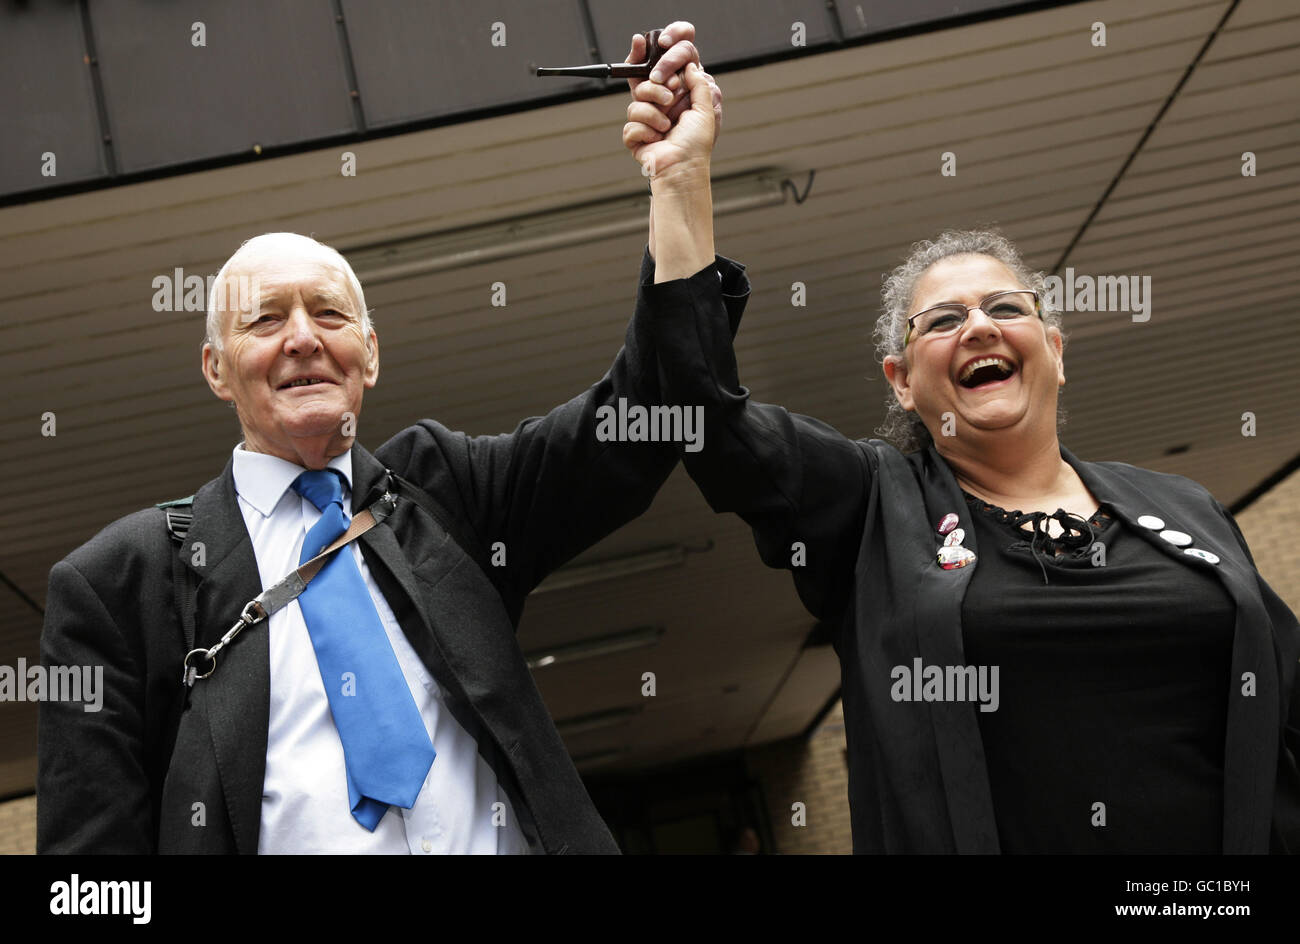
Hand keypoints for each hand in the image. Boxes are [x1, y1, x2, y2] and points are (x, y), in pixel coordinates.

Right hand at [622, 21, 722, 185]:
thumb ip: (699, 83)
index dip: (659, 64)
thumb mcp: (706, 107)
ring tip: (666, 129)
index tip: (666, 62)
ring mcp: (645, 122)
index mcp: (675, 98)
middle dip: (656, 91)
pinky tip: (656, 142)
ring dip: (653, 116)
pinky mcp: (634, 137)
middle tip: (669, 99)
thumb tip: (691, 65)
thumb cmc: (696, 143)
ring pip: (635, 104)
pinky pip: (630, 125)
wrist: (683, 168)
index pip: (660, 72)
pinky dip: (645, 134)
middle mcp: (659, 106)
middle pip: (643, 84)